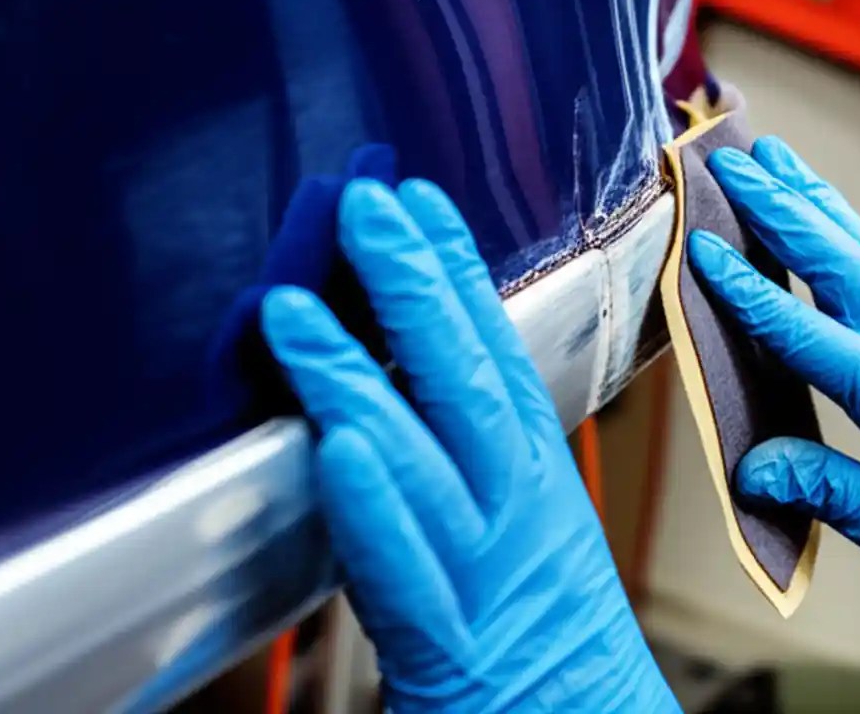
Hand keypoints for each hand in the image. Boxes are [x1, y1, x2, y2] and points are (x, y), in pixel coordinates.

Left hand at [261, 179, 676, 711]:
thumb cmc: (559, 647)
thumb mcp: (532, 534)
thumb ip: (482, 463)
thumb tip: (417, 396)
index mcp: (539, 483)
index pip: (499, 358)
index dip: (459, 277)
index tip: (423, 206)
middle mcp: (522, 514)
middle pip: (470, 385)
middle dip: (417, 289)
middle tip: (368, 208)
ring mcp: (490, 577)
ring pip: (426, 463)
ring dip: (360, 378)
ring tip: (299, 310)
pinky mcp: (452, 654)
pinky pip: (405, 573)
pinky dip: (374, 507)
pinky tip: (340, 445)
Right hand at [687, 136, 859, 665]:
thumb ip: (825, 489)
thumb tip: (751, 469)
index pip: (805, 331)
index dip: (748, 291)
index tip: (701, 248)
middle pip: (836, 259)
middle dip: (778, 206)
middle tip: (728, 160)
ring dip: (812, 199)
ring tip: (772, 156)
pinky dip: (842, 228)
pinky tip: (820, 213)